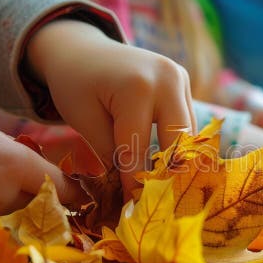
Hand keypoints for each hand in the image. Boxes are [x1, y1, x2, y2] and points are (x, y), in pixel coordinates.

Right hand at [0, 97, 84, 220]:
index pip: (64, 187)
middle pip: (45, 211)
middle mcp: (2, 196)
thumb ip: (8, 143)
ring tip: (23, 197)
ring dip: (25, 212)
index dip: (78, 192)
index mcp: (12, 163)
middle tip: (58, 197)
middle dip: (53, 206)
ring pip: (19, 221)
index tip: (86, 193)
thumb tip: (19, 157)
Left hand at [26, 20, 196, 199]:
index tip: (135, 214)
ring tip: (165, 194)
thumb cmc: (74, 84)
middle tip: (158, 209)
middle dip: (168, 176)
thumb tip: (130, 193)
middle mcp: (167, 79)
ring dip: (177, 162)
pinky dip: (177, 146)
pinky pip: (186, 122)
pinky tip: (168, 170)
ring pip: (188, 134)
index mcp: (137, 87)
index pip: (140, 149)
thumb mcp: (84, 121)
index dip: (136, 184)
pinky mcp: (183, 83)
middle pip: (179, 142)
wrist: (81, 48)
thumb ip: (111, 154)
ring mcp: (179, 78)